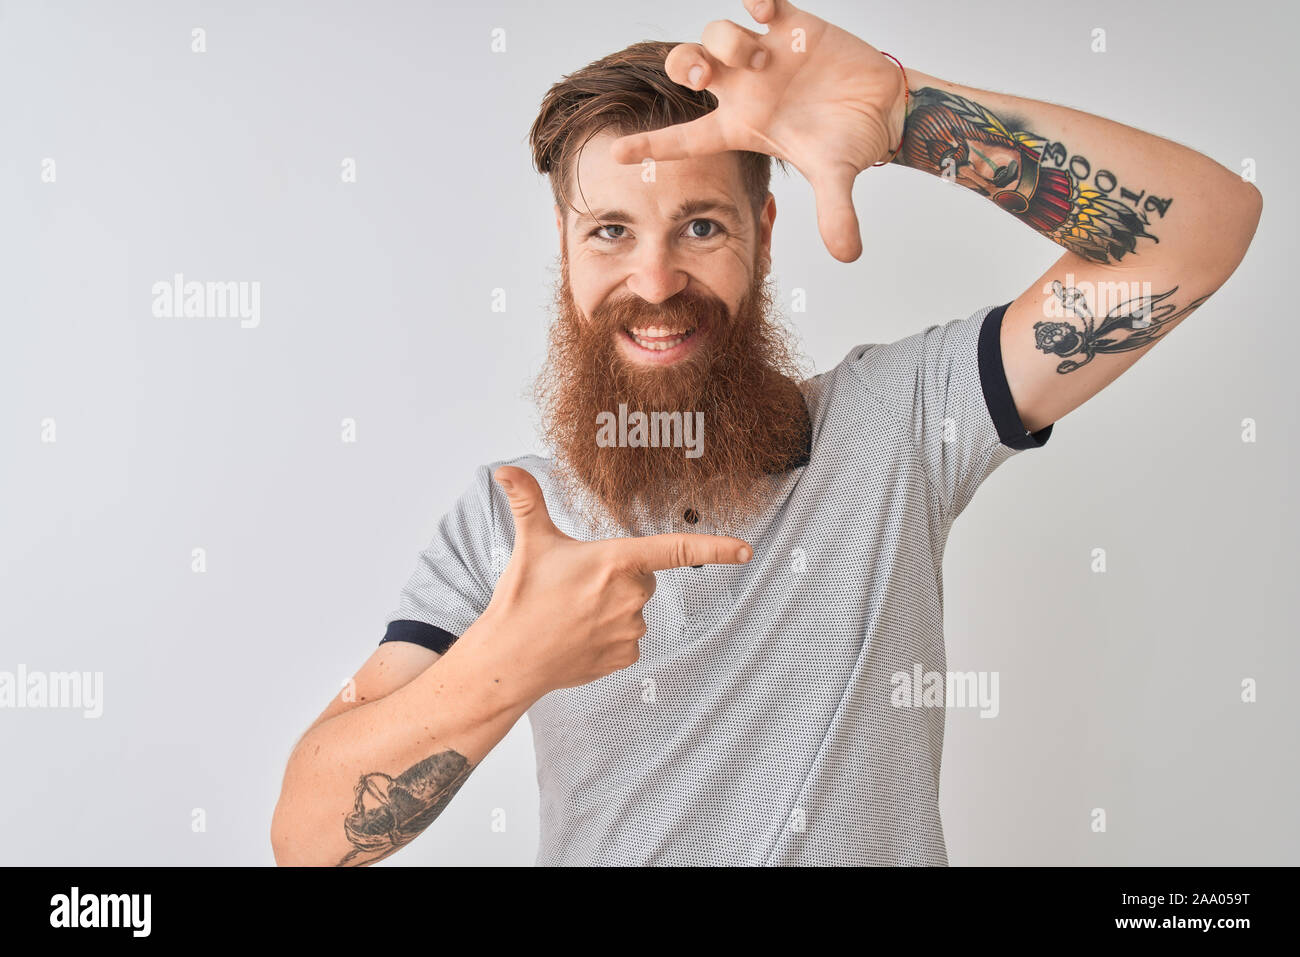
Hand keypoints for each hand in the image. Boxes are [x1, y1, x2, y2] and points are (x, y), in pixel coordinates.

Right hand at [480, 466, 752, 694]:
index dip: (716, 549)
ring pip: (635, 610)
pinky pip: (629, 640)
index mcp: (615, 560)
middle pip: (644, 578)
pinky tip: (579, 638)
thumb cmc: (521, 598)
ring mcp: (630, 629)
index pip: (676, 550)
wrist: (509, 660)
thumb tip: (504, 469)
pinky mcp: (626, 657)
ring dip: (612, 609)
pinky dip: (609, 638)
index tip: (747, 550)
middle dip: (619, 579)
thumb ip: (527, 500)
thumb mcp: (530, 543)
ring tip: (571, 615)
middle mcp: (630, 595)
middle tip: (578, 587)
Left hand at [609, 0, 906, 262]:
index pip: (685, 139)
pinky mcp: (791, 25)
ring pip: (717, 34)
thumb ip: (836, 212)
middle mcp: (743, 89)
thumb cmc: (848, 142)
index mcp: (741, 127)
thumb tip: (849, 255)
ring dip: (729, 42)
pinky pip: (761, 1)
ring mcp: (763, 55)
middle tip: (704, 76)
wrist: (882, 107)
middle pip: (687, 67)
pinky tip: (763, 7)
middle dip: (686, 65)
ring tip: (761, 59)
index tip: (615, 154)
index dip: (650, 146)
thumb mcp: (837, 177)